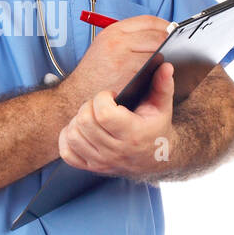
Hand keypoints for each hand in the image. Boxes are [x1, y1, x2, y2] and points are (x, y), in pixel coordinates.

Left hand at [58, 60, 176, 180]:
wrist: (157, 159)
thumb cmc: (156, 129)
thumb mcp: (162, 107)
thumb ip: (163, 85)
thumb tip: (166, 66)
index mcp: (133, 134)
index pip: (103, 113)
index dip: (103, 98)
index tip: (111, 96)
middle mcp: (116, 151)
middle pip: (84, 122)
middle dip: (88, 106)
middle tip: (100, 106)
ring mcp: (102, 162)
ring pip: (73, 136)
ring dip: (78, 121)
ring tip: (92, 117)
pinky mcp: (92, 167)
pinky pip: (67, 153)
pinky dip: (68, 139)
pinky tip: (81, 130)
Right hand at [59, 14, 173, 109]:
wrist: (74, 98)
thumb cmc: (93, 76)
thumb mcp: (105, 48)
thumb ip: (129, 40)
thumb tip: (160, 36)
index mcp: (113, 31)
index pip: (149, 21)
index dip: (165, 26)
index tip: (174, 34)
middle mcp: (118, 41)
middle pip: (158, 33)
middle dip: (171, 40)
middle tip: (180, 48)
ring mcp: (125, 57)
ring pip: (160, 49)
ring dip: (170, 54)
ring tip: (175, 59)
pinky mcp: (130, 74)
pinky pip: (156, 67)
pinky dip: (163, 68)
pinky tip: (165, 72)